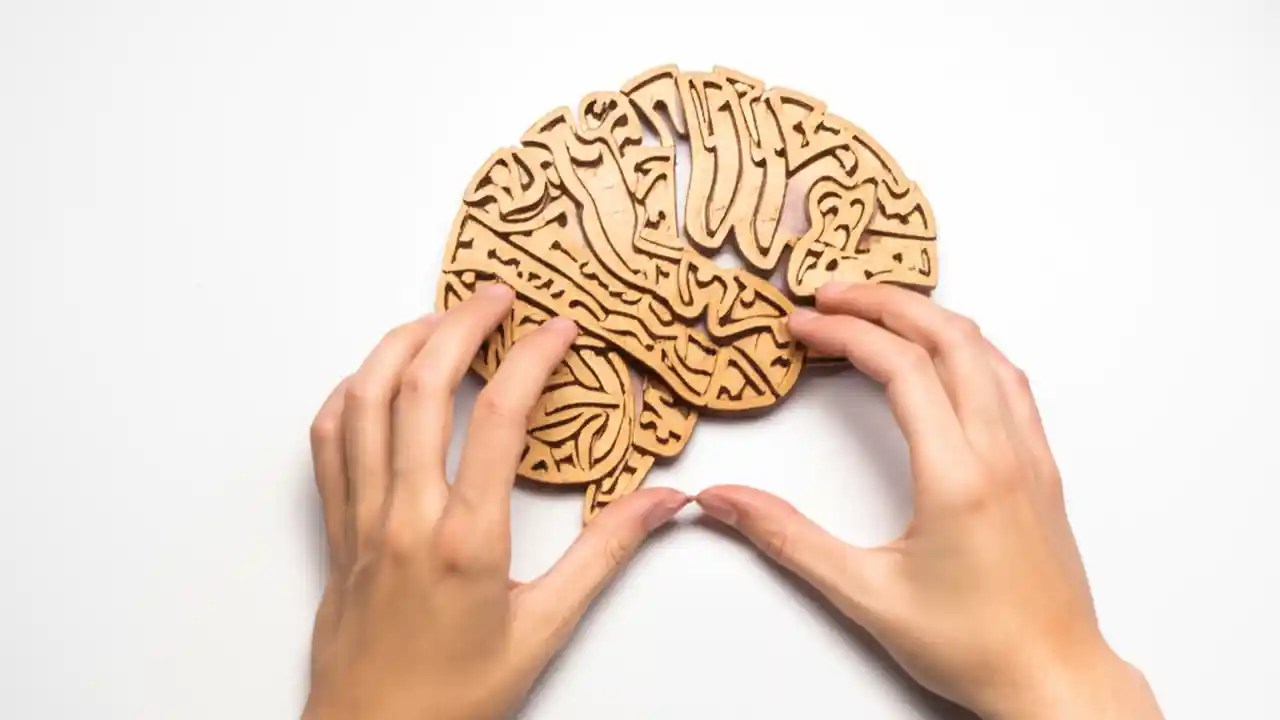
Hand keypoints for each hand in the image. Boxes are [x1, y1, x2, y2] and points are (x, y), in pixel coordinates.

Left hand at [303, 285, 688, 719]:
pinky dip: (349, 394)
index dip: (533, 358)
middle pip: (421, 387)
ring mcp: (361, 518)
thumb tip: (662, 503)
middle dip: (460, 324)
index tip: (560, 328)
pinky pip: (328, 440)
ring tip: (439, 318)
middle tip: (496, 295)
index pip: (500, 419)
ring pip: (364, 400)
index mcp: (464, 540)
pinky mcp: (336, 528)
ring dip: (400, 344)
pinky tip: (376, 380)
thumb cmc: (454, 696)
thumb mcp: (545, 629)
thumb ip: (604, 557)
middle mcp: (404, 517)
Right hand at [696, 283, 1160, 719]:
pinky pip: (1009, 381)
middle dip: (884, 302)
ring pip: (985, 351)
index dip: (845, 333)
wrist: (1055, 680)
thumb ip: (788, 538)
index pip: (901, 368)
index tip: (802, 323)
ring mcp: (1030, 455)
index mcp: (959, 475)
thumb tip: (726, 501)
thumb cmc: (973, 646)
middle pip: (948, 337)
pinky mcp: (1042, 468)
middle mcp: (1002, 451)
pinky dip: (968, 348)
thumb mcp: (865, 593)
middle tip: (831, 293)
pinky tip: (943, 356)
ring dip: (929, 317)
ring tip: (878, 309)